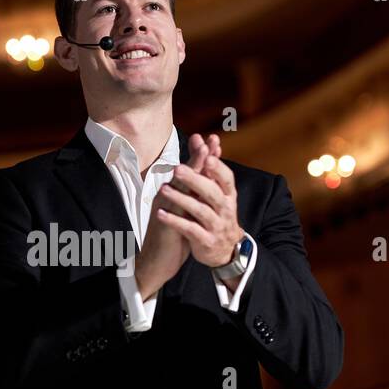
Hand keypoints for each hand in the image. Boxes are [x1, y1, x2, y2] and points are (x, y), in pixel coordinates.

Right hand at [134, 133, 216, 299]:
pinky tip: (192, 184)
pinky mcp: (164, 220)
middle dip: (198, 155)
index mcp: (177, 194)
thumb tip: (205, 188)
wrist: (156, 263)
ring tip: (204, 153)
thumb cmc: (172, 239)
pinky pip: (174, 204)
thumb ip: (195, 200)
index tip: (215, 141)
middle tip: (209, 139)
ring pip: (179, 183)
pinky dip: (184, 192)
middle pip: (184, 171)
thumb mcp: (187, 216)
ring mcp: (165, 207)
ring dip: (192, 166)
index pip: (191, 171)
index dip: (202, 156)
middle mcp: (169, 196)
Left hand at [154, 136, 242, 267]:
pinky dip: (175, 222)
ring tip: (164, 190)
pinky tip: (160, 214)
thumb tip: (201, 138)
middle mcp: (225, 209)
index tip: (206, 153)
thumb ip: (206, 166)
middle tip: (178, 169)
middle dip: (195, 180)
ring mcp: (216, 226)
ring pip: (200, 210)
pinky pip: (190, 230)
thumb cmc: (216, 213)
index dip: (217, 166)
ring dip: (181, 199)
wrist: (224, 250)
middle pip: (212, 192)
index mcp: (228, 195)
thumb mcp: (215, 191)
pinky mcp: (206, 241)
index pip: (226, 178)